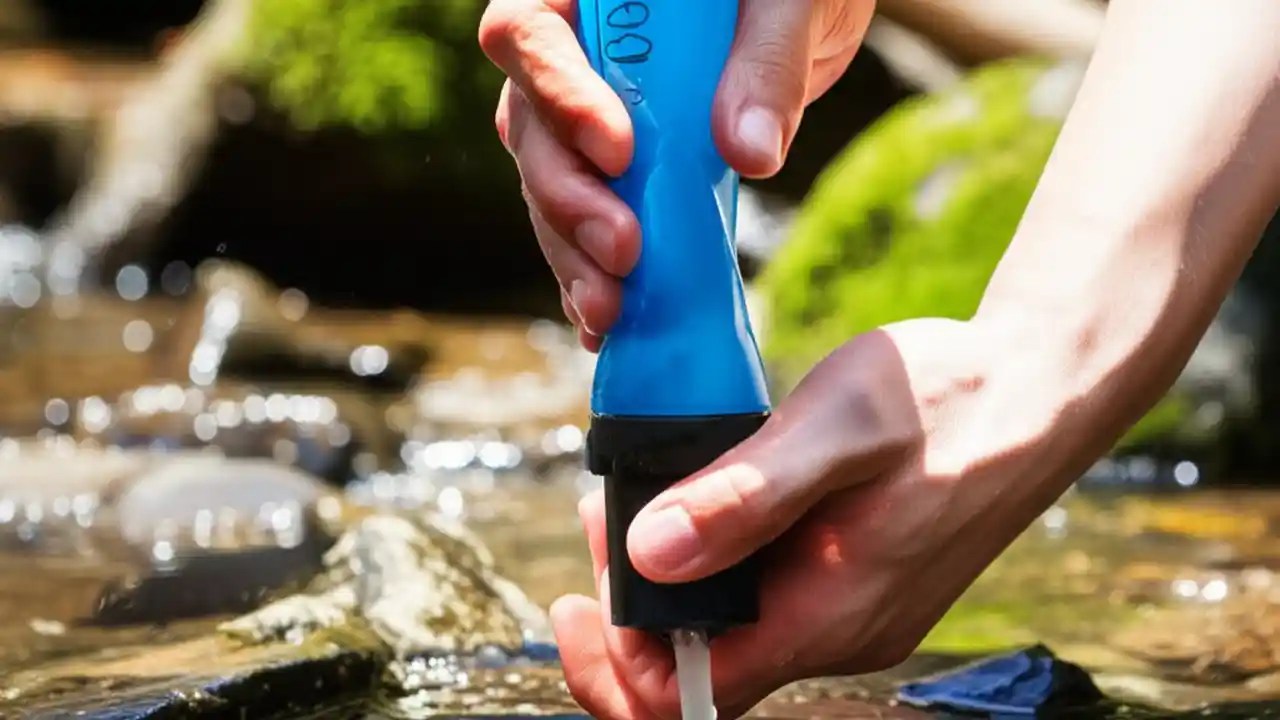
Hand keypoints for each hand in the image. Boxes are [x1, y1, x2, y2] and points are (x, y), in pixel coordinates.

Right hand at [479, 0, 875, 349]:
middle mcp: (567, 51)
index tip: (620, 154)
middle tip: (623, 251)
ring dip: (573, 252)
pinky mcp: (611, 167)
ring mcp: (582, 113)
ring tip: (610, 310)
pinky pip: (582, 220)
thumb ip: (767, 64)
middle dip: (569, 200)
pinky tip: (610, 323)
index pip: (528, 32)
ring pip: (549, 185)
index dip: (559, 95)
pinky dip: (592, 271)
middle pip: (528, 127)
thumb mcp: (791, 3)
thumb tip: (748, 155)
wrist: (805, 12)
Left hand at [549, 316, 1103, 718]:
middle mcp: (839, 631)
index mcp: (828, 614)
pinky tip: (702, 493)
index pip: (691, 698)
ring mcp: (853, 609)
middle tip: (601, 514)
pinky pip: (766, 595)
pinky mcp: (859, 578)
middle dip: (632, 608)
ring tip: (637, 494)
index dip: (616, 668)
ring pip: (731, 626)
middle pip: (701, 665)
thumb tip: (650, 555)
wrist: (1040, 388)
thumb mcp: (839, 428)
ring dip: (670, 577)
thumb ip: (746, 496)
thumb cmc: (949, 399)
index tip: (576, 598)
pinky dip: (715, 558)